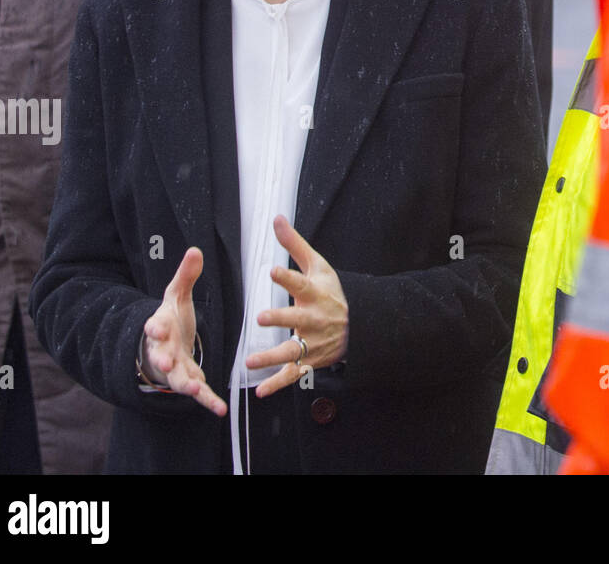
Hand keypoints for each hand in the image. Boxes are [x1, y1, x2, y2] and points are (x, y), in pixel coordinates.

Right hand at [140, 247, 226, 416]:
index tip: (153, 326)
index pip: (155, 327)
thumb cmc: (172, 318)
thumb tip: (195, 250)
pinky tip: (220, 410)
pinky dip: (208, 401)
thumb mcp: (177, 294)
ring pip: (177, 378)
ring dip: (184, 383)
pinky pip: (198, 392)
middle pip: (161, 356)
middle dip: (163, 360)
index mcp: (161, 327)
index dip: (154, 327)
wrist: (166, 344)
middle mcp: (165, 350)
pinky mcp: (189, 379)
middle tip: (166, 363)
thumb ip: (186, 275)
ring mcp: (176, 368)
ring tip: (194, 388)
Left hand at [246, 215, 348, 398]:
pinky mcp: (310, 360)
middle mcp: (314, 318)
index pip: (300, 283)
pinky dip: (278, 384)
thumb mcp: (318, 265)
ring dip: (271, 358)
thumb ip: (294, 244)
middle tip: (262, 316)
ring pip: (292, 350)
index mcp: (315, 293)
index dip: (287, 277)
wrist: (358, 323)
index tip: (274, 270)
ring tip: (251, 361)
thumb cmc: (331, 291)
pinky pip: (293, 374)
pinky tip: (262, 390)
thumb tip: (277, 219)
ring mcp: (313, 341)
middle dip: (280, 318)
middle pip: (296, 319)